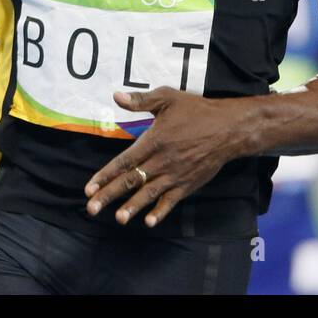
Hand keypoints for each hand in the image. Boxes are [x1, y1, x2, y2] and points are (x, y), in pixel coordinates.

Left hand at [84, 88, 240, 227]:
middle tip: (91, 208)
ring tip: (117, 219)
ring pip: (149, 194)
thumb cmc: (195, 111)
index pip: (124, 162)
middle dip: (109, 195)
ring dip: (132, 207)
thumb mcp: (167, 98)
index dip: (105, 176)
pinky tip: (149, 222)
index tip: (89, 188)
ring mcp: (175, 175)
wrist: (228, 129)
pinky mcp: (188, 184)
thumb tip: (116, 96)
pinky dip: (161, 211)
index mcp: (154, 141)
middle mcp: (162, 161)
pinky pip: (171, 200)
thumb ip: (141, 100)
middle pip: (131, 181)